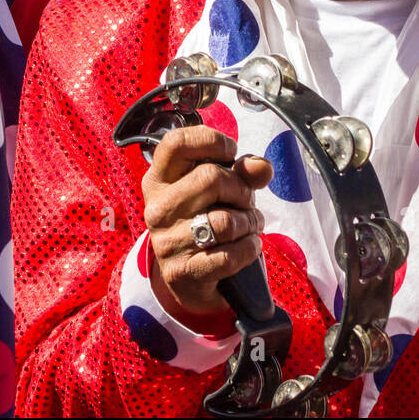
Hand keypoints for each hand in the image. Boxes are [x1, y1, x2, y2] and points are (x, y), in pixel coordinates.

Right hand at [141, 125, 272, 318]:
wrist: (194, 278)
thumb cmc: (208, 220)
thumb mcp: (225, 189)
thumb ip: (245, 171)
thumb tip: (261, 167)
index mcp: (160, 179)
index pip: (177, 143)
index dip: (212, 141)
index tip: (229, 153)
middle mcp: (157, 208)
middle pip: (211, 178)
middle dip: (242, 190)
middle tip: (245, 202)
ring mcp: (166, 242)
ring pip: (225, 221)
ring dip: (249, 223)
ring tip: (247, 227)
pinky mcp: (182, 272)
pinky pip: (230, 255)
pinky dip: (249, 249)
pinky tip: (246, 247)